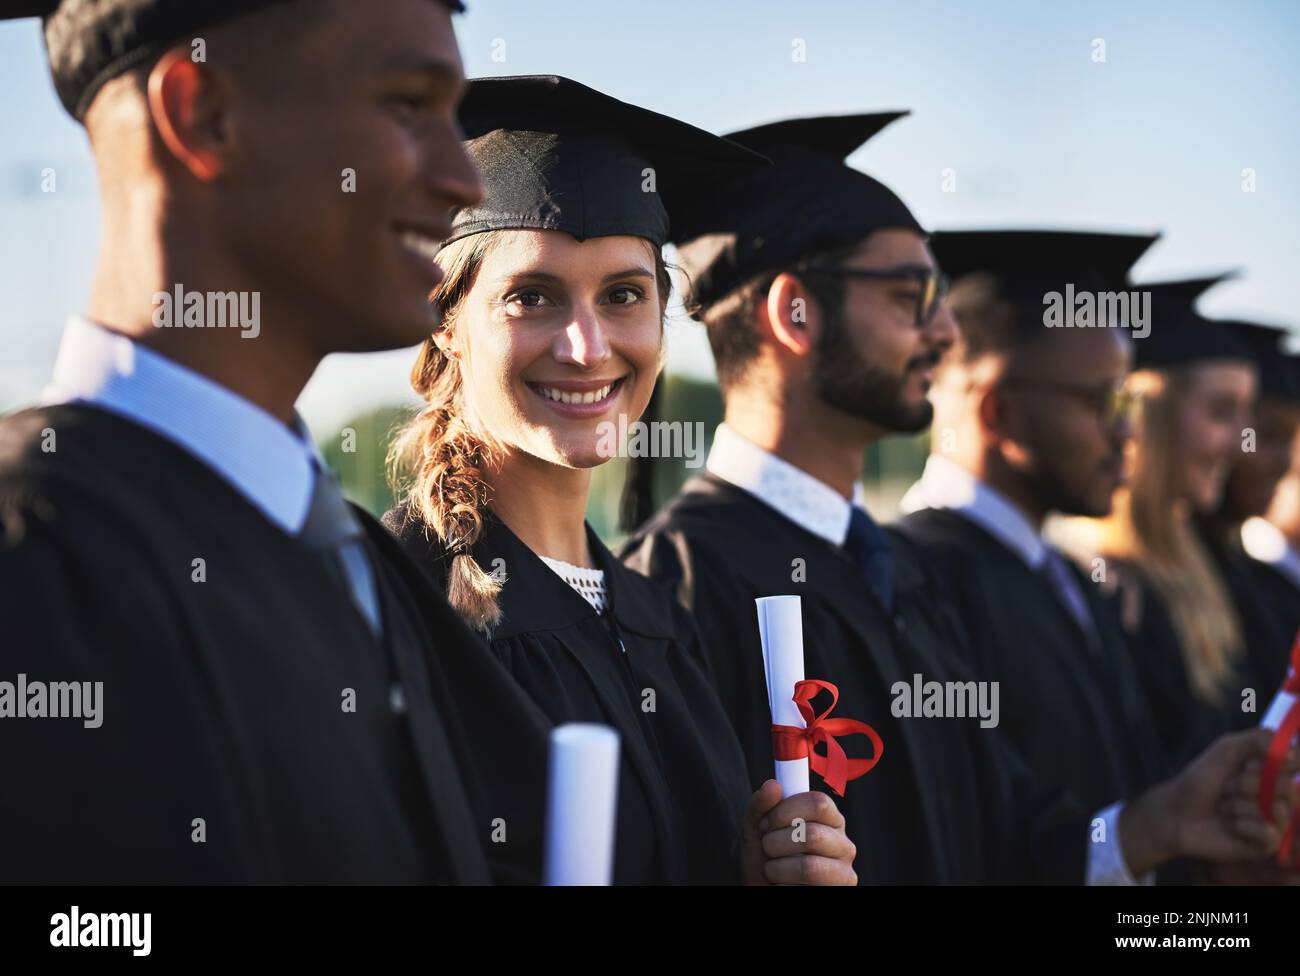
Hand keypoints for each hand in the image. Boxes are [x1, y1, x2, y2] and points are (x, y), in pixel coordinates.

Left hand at [740, 780, 856, 884]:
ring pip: (809, 868)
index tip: (766, 822)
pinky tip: (783, 885)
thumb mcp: (756, 828)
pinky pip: (803, 889)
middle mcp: (843, 844)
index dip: (786, 810)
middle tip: (767, 848)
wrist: (762, 889)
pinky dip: (782, 887)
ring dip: (777, 869)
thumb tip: (773, 785)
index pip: (819, 802)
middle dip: (776, 842)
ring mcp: (843, 873)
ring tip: (772, 870)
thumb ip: (761, 804)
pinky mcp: (839, 893)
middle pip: (812, 834)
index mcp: (829, 820)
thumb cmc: (765, 858)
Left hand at [1120, 729, 1299, 875]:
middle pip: (1290, 788)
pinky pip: (1270, 834)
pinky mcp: (1267, 846)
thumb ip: (1258, 739)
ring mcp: (1276, 822)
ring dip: (1241, 805)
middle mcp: (1279, 797)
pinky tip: (1230, 825)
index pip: (1296, 763)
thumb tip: (1290, 752)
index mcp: (1273, 772)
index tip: (1251, 762)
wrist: (1178, 812)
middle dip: (1250, 784)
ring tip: (1224, 806)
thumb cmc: (1201, 779)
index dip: (1281, 762)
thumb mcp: (1226, 749)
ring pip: (1279, 811)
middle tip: (1227, 787)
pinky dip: (1244, 826)